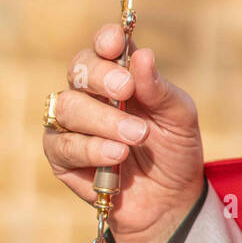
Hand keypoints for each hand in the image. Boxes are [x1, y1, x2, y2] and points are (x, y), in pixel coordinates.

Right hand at [43, 24, 204, 242]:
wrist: (170, 202)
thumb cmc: (174, 151)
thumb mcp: (179, 117)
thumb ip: (158, 88)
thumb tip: (143, 55)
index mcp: (120, 75)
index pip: (103, 47)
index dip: (105, 40)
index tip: (115, 44)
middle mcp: (91, 94)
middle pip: (78, 69)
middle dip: (100, 76)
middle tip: (126, 90)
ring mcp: (72, 125)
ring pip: (67, 107)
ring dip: (103, 120)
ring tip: (136, 136)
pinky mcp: (62, 157)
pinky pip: (62, 145)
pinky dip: (91, 149)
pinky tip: (117, 156)